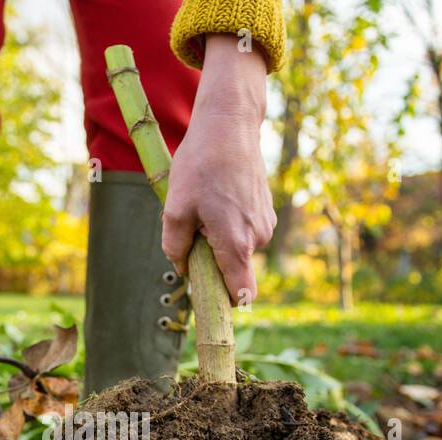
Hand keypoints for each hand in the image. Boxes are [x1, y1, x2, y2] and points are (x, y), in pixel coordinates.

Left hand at [162, 34, 274, 304]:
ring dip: (218, 239)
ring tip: (205, 204)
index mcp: (235, 243)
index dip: (223, 305)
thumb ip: (175, 247)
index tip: (209, 311)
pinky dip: (229, 224)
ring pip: (236, 250)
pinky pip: (243, 232)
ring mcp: (264, 225)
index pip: (238, 293)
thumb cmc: (200, 165)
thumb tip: (183, 268)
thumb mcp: (175, 208)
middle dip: (210, 261)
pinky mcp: (266, 212)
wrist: (230, 126)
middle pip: (231, 270)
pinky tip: (219, 195)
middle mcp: (256, 238)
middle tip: (192, 228)